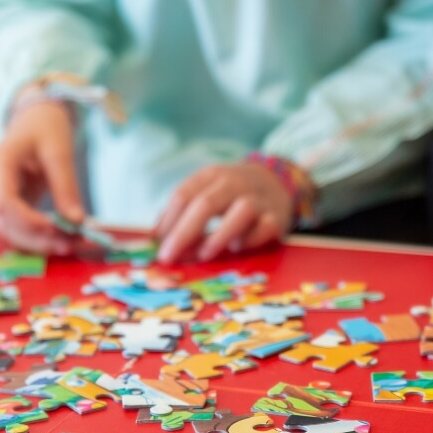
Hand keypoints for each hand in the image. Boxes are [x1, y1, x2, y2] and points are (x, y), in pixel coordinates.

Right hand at [0, 100, 84, 253]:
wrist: (33, 120)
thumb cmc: (44, 129)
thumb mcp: (59, 152)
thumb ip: (66, 187)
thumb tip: (77, 222)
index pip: (4, 203)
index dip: (29, 222)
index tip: (59, 231)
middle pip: (5, 222)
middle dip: (38, 238)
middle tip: (71, 244)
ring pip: (9, 231)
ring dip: (39, 243)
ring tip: (70, 243)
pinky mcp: (3, 206)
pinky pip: (16, 228)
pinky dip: (37, 237)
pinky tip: (61, 239)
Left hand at [154, 163, 294, 263]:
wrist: (277, 182)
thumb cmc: (232, 194)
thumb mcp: (207, 191)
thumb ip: (183, 212)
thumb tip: (155, 237)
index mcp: (212, 176)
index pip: (184, 195)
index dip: (168, 221)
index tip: (157, 245)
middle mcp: (235, 183)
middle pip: (206, 204)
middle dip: (184, 233)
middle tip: (169, 257)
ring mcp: (258, 199)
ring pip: (241, 211)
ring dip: (219, 235)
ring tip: (204, 254)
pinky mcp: (276, 217)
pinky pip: (264, 228)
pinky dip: (249, 239)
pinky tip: (236, 248)